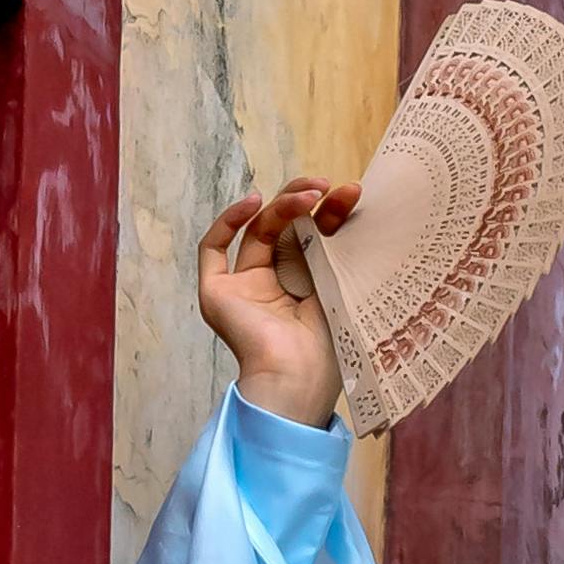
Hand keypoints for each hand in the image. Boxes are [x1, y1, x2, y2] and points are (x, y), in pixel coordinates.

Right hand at [198, 182, 360, 421]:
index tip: (350, 194)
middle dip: (305, 202)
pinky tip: (255, 201)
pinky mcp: (216, 292)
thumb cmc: (328, 348)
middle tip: (328, 186)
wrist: (298, 377)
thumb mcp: (341, 287)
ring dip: (282, 205)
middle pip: (284, 229)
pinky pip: (212, 248)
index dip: (329, 214)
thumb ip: (339, 250)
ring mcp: (243, 288)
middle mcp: (272, 286)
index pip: (312, 239)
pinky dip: (228, 220)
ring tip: (311, 194)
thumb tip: (351, 203)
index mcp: (304, 289)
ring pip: (257, 231)